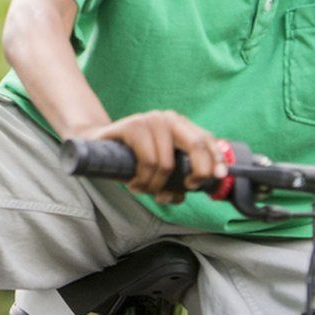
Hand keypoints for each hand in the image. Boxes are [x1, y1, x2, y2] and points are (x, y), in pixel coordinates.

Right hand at [89, 111, 226, 204]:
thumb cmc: (131, 158)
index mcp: (180, 126)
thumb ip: (174, 179)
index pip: (207, 140)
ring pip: (167, 163)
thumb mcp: (158, 166)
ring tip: (143, 188)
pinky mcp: (132, 126)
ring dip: (156, 185)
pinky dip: (143, 180)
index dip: (216, 159)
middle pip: (196, 145)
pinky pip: (148, 161)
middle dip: (198, 171)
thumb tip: (182, 195)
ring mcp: (150, 120)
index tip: (218, 177)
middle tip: (187, 187)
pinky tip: (134, 184)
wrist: (96, 143)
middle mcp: (168, 119)